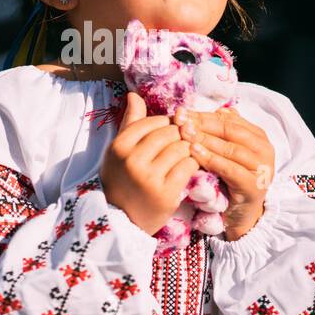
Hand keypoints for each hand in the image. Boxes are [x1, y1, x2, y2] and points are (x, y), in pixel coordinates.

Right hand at [101, 90, 200, 237]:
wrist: (121, 220)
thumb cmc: (121, 180)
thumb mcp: (120, 151)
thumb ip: (130, 122)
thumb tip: (134, 94)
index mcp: (119, 146)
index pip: (153, 121)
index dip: (168, 123)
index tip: (174, 130)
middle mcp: (132, 160)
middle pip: (170, 132)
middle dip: (182, 134)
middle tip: (188, 140)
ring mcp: (149, 177)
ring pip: (182, 148)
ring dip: (191, 148)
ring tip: (191, 152)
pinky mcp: (165, 193)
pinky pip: (189, 166)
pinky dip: (195, 164)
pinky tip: (193, 166)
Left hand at [173, 106, 275, 240]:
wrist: (239, 215)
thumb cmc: (229, 182)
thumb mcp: (224, 154)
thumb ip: (219, 134)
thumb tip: (210, 110)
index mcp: (257, 137)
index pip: (228, 120)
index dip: (203, 114)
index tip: (180, 112)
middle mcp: (264, 149)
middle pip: (230, 130)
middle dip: (202, 124)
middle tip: (180, 121)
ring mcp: (262, 168)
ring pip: (231, 148)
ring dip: (205, 139)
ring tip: (184, 134)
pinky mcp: (255, 186)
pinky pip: (230, 169)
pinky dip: (212, 159)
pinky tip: (194, 152)